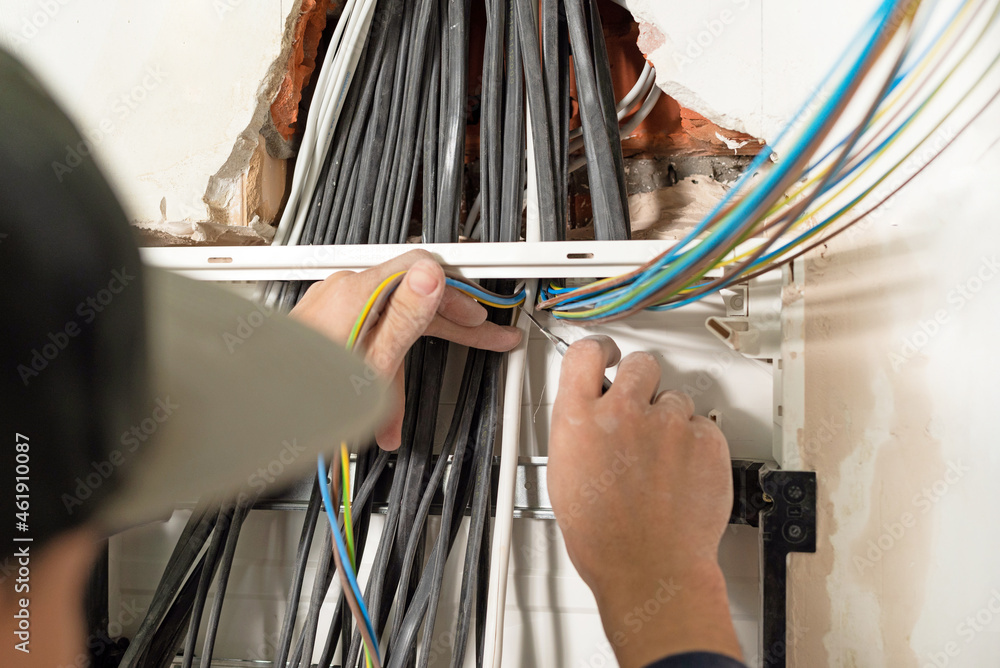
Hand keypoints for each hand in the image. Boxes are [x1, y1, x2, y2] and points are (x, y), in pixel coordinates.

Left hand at [290, 249, 520, 449]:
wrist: (258, 410)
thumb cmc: (308, 392)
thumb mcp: (373, 361)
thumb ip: (407, 315)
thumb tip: (432, 274)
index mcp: (358, 292)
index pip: (427, 272)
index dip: (464, 295)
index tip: (489, 315)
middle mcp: (343, 291)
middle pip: (413, 297)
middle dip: (451, 325)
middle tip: (487, 337)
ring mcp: (331, 307)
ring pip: (390, 323)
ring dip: (408, 363)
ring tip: (405, 412)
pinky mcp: (324, 325)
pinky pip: (368, 336)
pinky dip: (382, 366)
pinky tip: (379, 407)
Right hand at [547, 336, 741, 667]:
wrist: (650, 569)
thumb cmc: (603, 537)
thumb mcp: (563, 475)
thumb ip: (578, 431)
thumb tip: (587, 417)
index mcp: (580, 418)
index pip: (587, 353)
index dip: (600, 349)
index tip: (608, 353)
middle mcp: (624, 410)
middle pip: (640, 363)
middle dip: (641, 382)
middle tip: (641, 411)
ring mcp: (668, 422)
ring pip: (675, 397)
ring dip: (670, 420)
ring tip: (662, 460)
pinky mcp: (705, 439)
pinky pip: (703, 425)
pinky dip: (696, 443)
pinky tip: (682, 472)